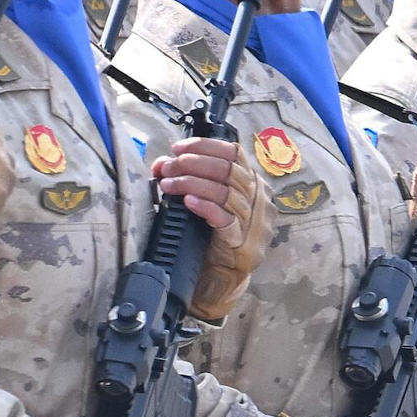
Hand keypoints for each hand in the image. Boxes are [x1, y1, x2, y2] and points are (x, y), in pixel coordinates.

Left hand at [153, 134, 268, 320]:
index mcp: (249, 180)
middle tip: (168, 167)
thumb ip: (188, 177)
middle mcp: (255, 195)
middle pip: (226, 169)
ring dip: (191, 183)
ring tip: (169, 184)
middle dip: (192, 164)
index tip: (178, 149)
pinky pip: (224, 218)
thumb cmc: (213, 229)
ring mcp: (251, 218)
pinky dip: (205, 207)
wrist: (222, 270)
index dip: (204, 146)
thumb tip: (161, 164)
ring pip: (224, 191)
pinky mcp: (241, 238)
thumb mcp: (205, 197)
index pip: (233, 152)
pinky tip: (188, 201)